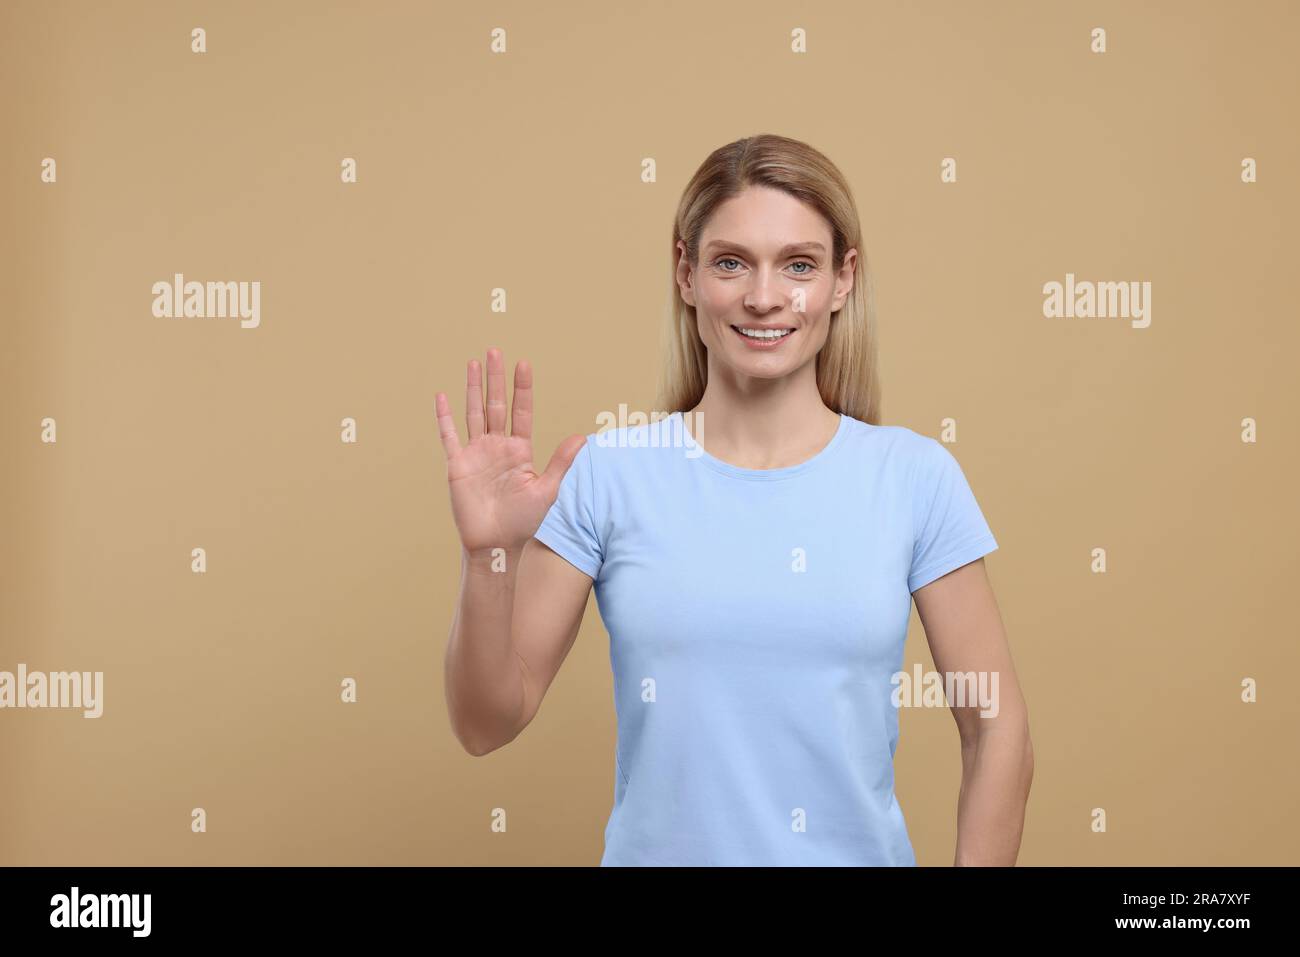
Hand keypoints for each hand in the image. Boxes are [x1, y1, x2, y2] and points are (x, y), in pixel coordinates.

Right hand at [436, 348, 585, 556]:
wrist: (498, 545)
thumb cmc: (525, 522)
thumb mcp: (547, 490)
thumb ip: (561, 463)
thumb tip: (583, 438)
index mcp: (519, 450)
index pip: (521, 411)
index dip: (522, 388)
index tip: (524, 364)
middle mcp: (497, 447)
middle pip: (495, 404)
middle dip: (496, 378)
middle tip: (495, 351)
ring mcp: (476, 454)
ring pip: (473, 413)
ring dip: (472, 388)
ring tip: (473, 363)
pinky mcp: (458, 465)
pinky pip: (450, 436)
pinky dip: (445, 417)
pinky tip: (443, 396)